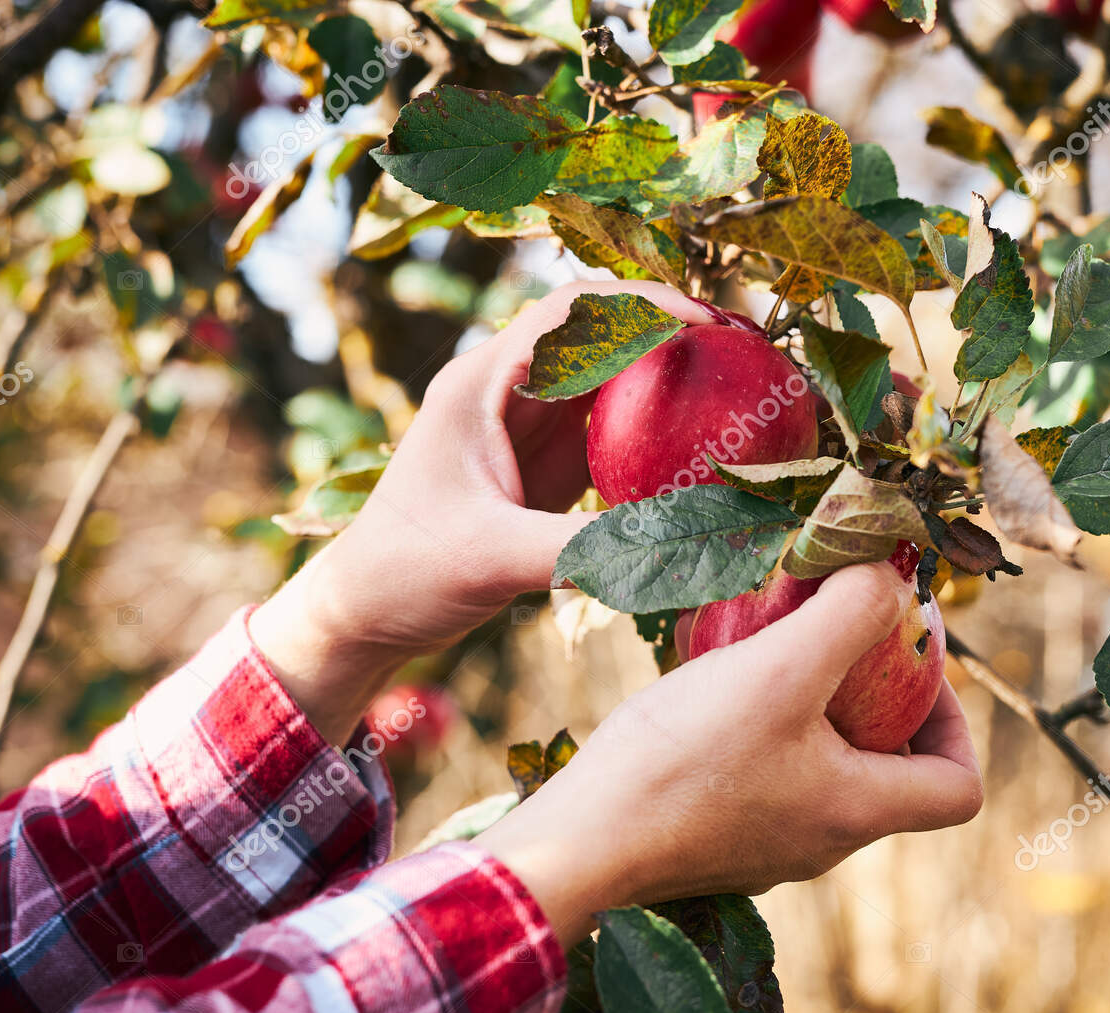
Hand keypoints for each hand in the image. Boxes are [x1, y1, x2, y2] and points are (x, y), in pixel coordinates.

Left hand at [250, 280, 715, 743]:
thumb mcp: (492, 559)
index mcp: (483, 384)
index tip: (708, 328)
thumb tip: (677, 546)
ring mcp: (525, 427)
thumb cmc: (406, 572)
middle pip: (601, 332)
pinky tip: (700, 445)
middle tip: (745, 353)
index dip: (645, 305)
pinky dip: (654, 429)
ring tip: (738, 386)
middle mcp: (506, 391)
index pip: (574, 311)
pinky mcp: (540, 465)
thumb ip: (580, 550)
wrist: (363, 610)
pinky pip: (608, 429)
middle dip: (672, 330)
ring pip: (609, 378)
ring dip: (667, 376)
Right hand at [476, 563, 983, 946]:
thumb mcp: (780, 668)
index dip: (958, 720)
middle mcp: (823, 844)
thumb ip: (849, 614)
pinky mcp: (716, 842)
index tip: (915, 663)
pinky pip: (766, 781)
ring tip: (771, 653)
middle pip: (891, 773)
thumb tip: (891, 576)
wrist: (580, 840)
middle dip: (879, 699)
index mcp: (857, 813)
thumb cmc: (682, 760)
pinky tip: (713, 690)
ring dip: (815, 711)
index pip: (960, 788)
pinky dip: (761, 731)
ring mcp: (767, 849)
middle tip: (838, 638)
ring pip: (824, 772)